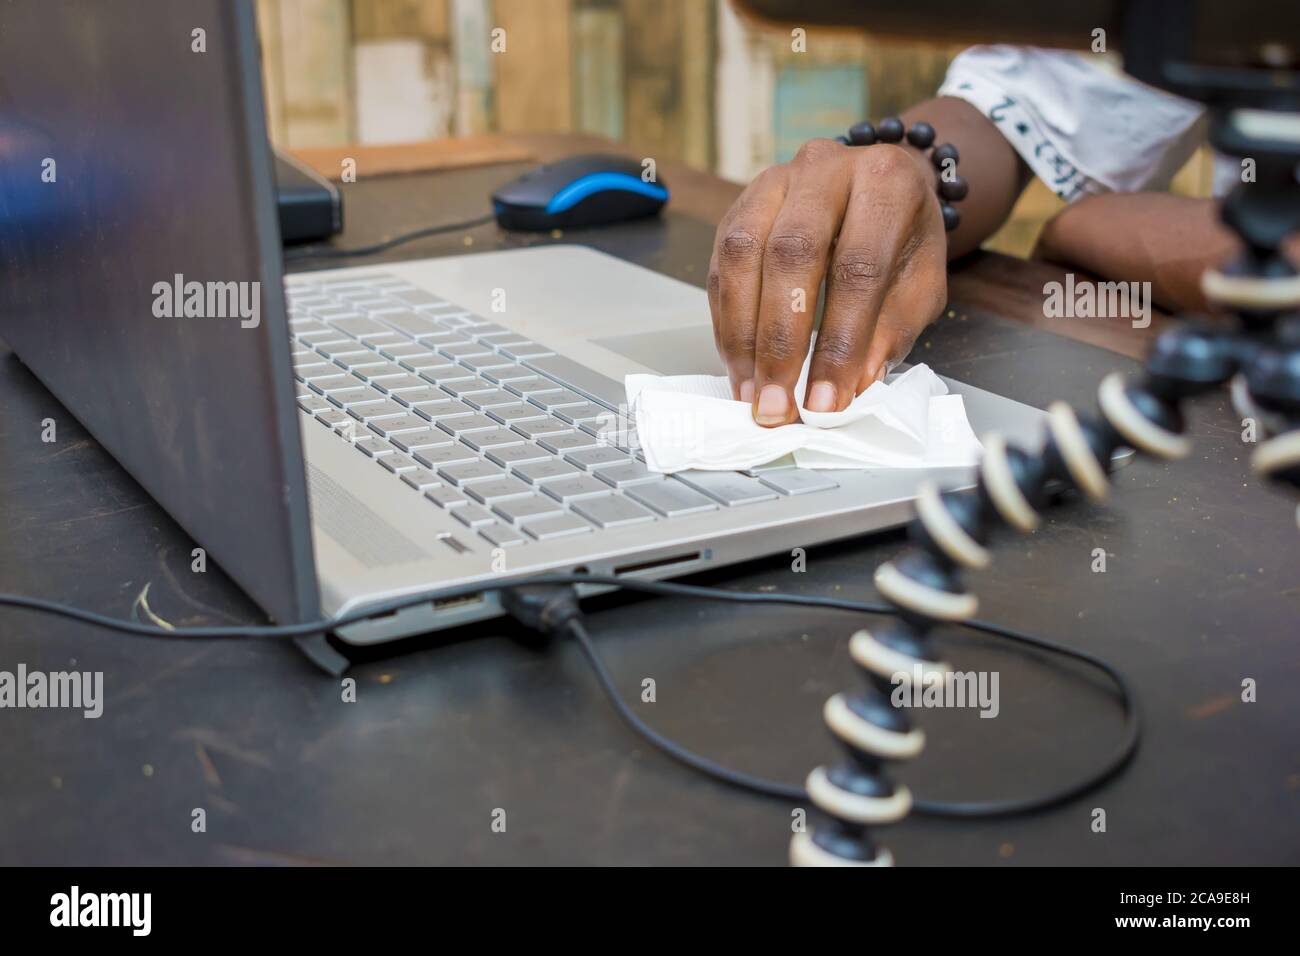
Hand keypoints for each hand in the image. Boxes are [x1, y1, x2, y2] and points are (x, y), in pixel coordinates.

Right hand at [707, 138, 948, 425]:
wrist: (879, 187)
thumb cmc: (902, 241)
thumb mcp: (920, 286)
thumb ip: (890, 331)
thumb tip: (853, 386)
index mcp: (886, 182)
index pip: (858, 269)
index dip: (839, 343)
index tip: (826, 401)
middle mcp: (825, 167)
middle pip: (791, 254)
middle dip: (780, 342)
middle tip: (778, 404)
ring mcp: (775, 181)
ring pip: (742, 254)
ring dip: (742, 336)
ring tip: (751, 392)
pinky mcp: (740, 204)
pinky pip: (720, 265)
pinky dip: (726, 323)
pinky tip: (739, 364)